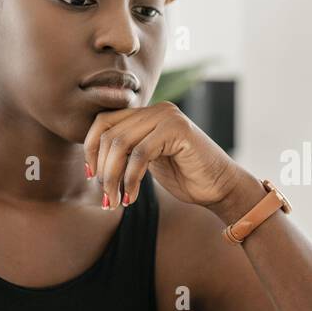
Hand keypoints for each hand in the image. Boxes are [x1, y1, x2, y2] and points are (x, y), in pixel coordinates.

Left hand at [83, 101, 253, 211]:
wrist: (221, 188)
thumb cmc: (187, 178)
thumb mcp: (148, 162)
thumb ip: (127, 152)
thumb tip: (92, 161)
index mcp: (147, 114)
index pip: (103, 121)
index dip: (91, 149)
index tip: (92, 176)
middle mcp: (157, 109)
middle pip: (109, 133)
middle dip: (102, 169)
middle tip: (106, 197)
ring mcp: (168, 116)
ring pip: (120, 143)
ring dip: (112, 177)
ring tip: (115, 201)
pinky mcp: (177, 130)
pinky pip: (140, 153)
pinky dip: (130, 179)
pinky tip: (132, 197)